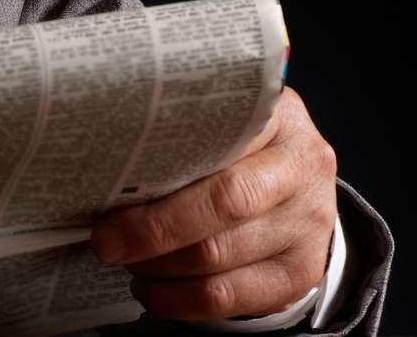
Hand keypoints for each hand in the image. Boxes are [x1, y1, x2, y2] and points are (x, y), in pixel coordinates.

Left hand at [90, 86, 336, 320]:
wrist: (299, 188)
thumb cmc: (243, 149)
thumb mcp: (226, 124)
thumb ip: (182, 134)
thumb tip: (107, 169)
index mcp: (279, 115)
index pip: (220, 134)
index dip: (163, 162)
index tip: (114, 185)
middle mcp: (302, 166)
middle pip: (223, 202)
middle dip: (153, 228)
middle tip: (107, 240)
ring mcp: (309, 222)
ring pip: (219, 257)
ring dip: (160, 267)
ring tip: (129, 261)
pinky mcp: (302, 272)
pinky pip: (230, 298)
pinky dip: (180, 300)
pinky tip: (155, 289)